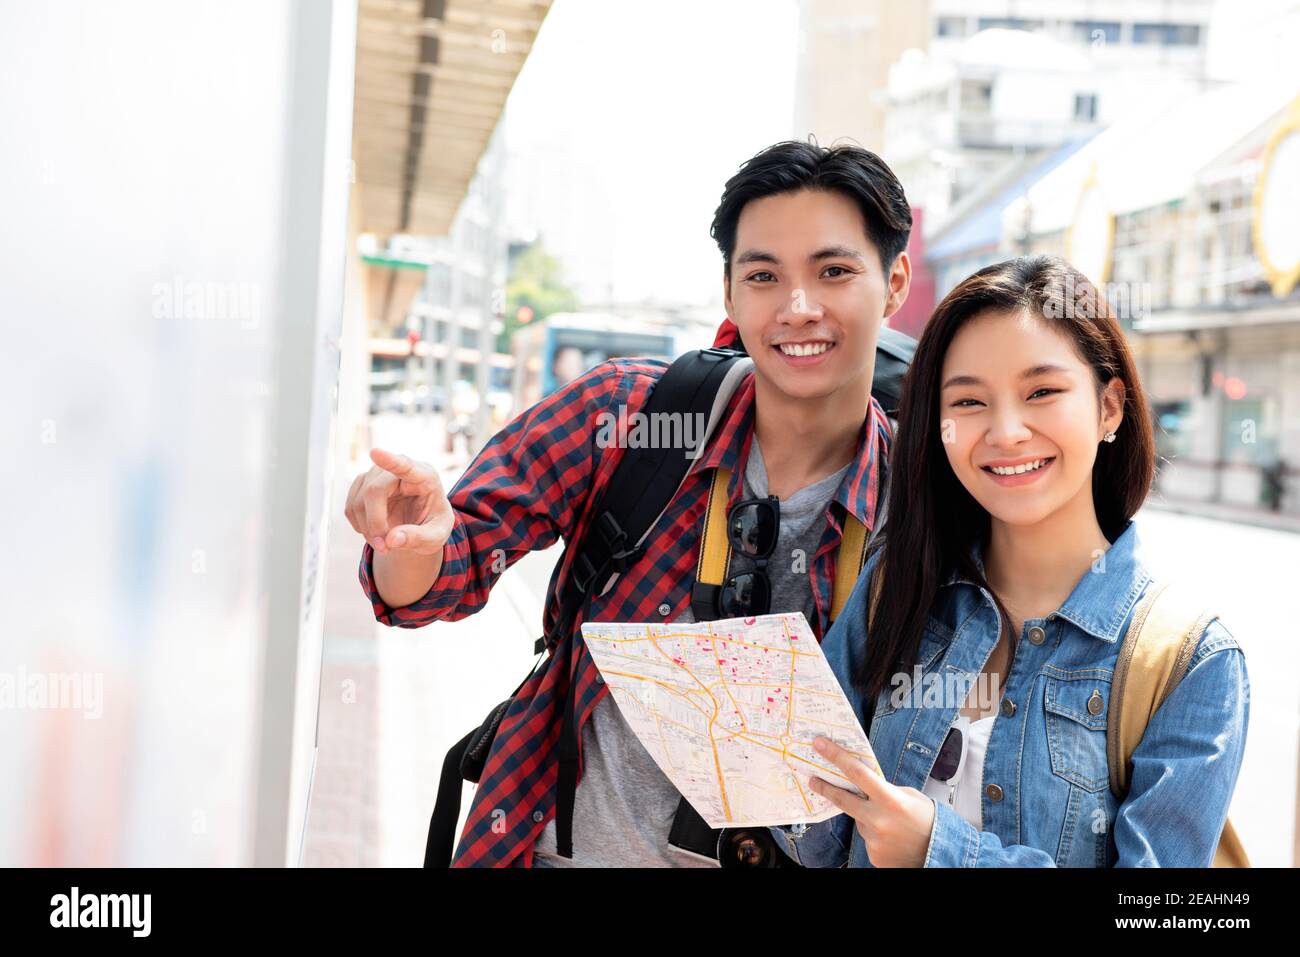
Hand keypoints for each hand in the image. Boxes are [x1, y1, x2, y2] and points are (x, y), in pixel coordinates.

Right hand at [344, 447, 453, 556]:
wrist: (422, 523)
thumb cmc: (433, 525)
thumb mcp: (436, 537)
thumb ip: (419, 538)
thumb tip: (391, 539)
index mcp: (425, 477)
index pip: (406, 466)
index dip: (390, 460)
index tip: (375, 453)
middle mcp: (399, 470)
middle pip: (374, 491)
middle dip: (375, 523)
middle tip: (384, 548)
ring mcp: (378, 474)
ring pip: (359, 500)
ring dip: (367, 529)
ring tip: (384, 543)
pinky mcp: (364, 483)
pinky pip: (351, 506)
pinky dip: (359, 526)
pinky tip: (375, 532)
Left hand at [806, 736, 935, 867]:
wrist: (939, 853)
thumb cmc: (928, 820)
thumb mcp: (909, 796)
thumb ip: (883, 789)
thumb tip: (862, 785)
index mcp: (890, 799)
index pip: (856, 773)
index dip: (836, 757)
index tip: (820, 745)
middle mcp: (878, 820)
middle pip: (842, 799)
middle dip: (825, 787)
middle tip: (814, 779)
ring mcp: (874, 839)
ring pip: (860, 821)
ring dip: (867, 817)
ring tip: (889, 822)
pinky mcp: (873, 854)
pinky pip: (868, 838)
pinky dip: (875, 834)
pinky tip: (890, 836)